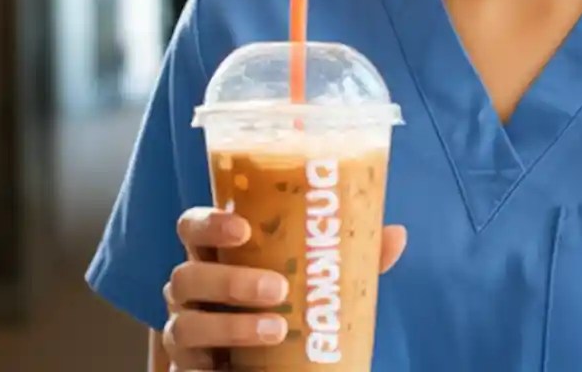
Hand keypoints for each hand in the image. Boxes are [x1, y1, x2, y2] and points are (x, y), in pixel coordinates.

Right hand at [161, 207, 406, 370]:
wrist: (277, 363)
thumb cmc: (291, 307)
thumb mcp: (319, 281)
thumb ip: (352, 259)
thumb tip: (396, 234)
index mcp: (218, 254)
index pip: (193, 226)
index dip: (209, 223)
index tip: (243, 228)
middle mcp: (193, 289)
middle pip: (185, 274)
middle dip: (230, 280)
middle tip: (278, 288)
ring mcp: (185, 330)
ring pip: (186, 323)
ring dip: (232, 325)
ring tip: (277, 329)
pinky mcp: (189, 368)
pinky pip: (189, 368)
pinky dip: (217, 364)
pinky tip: (242, 368)